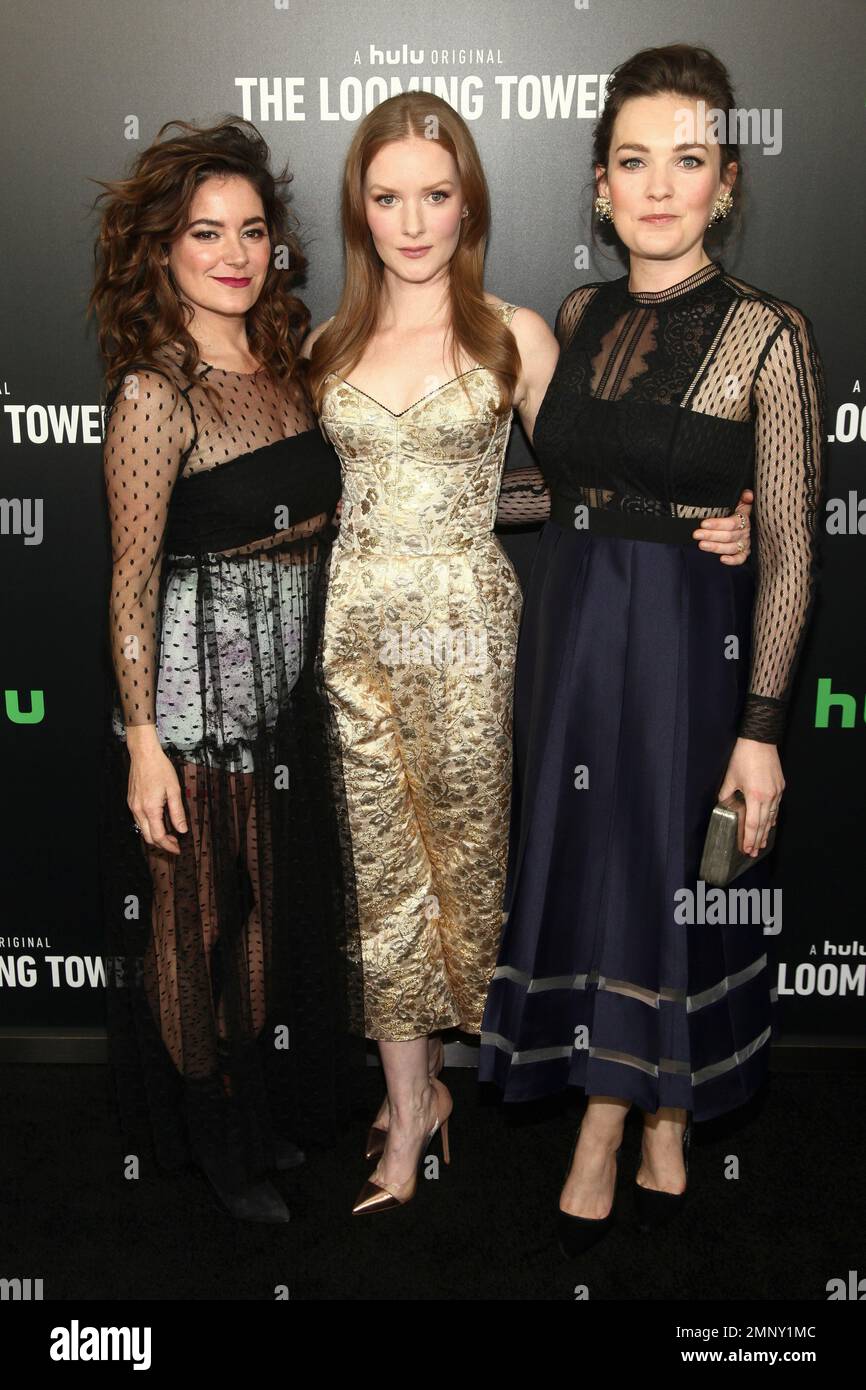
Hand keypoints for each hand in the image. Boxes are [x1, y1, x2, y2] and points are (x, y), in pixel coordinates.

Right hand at [126, 727, 187, 854]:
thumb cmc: (160, 769)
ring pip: (142, 830)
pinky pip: (139, 820)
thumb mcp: (174, 790)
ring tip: (170, 835)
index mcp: (150, 809)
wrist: (144, 754)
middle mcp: (138, 810)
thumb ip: (177, 812)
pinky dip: (149, 826)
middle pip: (148, 837)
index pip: (159, 836)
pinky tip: (159, 822)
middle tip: (175, 845)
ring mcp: (132, 806)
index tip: (178, 849)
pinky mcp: (131, 801)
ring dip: (155, 836)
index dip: (169, 845)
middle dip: (162, 844)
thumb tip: (182, 830)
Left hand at [692, 488, 753, 564]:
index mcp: (744, 519)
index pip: (731, 523)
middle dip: (711, 535)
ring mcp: (744, 543)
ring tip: (701, 545)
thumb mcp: (740, 501)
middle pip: (728, 536)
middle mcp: (745, 532)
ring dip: (716, 547)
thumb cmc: (737, 510)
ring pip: (731, 548)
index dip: (717, 524)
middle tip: (696, 534)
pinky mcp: (744, 553)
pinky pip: (741, 559)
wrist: (744, 521)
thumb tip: (748, 494)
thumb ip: (744, 497)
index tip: (703, 524)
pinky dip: (733, 561)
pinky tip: (722, 559)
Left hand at [718, 737, 784, 855]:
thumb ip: (726, 794)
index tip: (747, 849)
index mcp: (755, 795)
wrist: (760, 740)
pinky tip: (769, 824)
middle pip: (764, 824)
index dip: (749, 838)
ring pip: (772, 817)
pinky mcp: (780, 786)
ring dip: (766, 831)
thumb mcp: (730, 777)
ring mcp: (777, 791)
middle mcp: (769, 796)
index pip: (753, 824)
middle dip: (758, 840)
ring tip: (761, 843)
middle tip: (753, 852)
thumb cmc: (744, 756)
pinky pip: (776, 807)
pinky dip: (772, 817)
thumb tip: (722, 805)